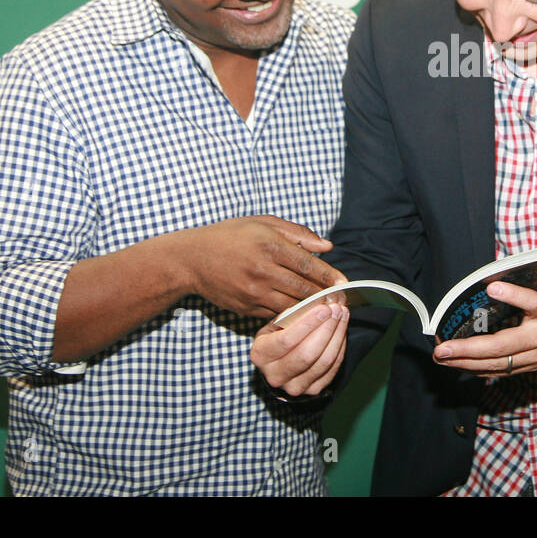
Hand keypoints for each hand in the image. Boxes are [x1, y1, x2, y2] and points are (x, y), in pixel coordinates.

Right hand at [165, 215, 344, 318]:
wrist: (192, 259)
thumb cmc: (231, 236)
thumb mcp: (263, 223)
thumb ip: (297, 234)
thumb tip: (326, 247)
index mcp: (270, 246)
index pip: (308, 265)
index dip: (329, 276)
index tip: (344, 283)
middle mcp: (263, 271)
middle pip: (304, 289)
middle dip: (326, 296)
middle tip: (342, 300)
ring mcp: (253, 292)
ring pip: (292, 305)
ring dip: (311, 308)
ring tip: (328, 308)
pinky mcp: (246, 307)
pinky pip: (275, 314)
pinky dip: (291, 314)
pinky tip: (303, 313)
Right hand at [251, 300, 348, 396]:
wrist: (279, 365)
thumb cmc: (277, 338)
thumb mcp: (276, 324)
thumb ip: (292, 314)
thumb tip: (317, 302)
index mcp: (261, 355)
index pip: (286, 340)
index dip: (308, 324)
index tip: (324, 308)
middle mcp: (275, 375)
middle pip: (307, 353)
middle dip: (326, 329)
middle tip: (336, 310)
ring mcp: (294, 387)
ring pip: (323, 361)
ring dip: (337, 336)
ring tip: (342, 316)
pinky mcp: (312, 391)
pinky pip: (332, 368)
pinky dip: (340, 347)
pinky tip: (341, 331)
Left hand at [431, 282, 536, 375]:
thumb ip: (531, 288)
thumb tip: (500, 277)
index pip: (533, 302)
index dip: (513, 294)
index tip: (493, 286)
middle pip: (502, 346)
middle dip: (468, 349)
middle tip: (443, 348)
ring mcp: (535, 358)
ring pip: (497, 365)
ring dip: (466, 363)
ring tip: (442, 358)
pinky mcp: (531, 368)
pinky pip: (501, 371)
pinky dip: (477, 368)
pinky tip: (459, 365)